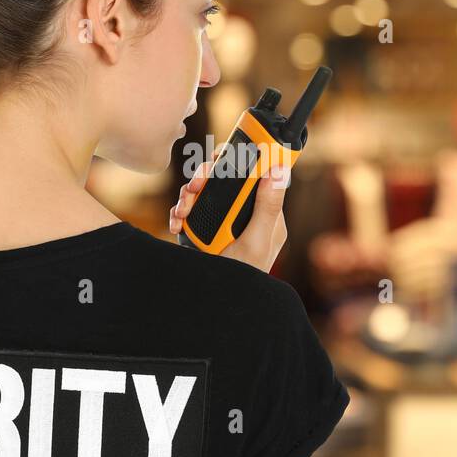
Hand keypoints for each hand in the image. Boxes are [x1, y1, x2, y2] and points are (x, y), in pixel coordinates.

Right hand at [170, 161, 290, 272]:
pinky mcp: (202, 230)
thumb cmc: (244, 278)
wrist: (216, 306)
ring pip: (203, 191)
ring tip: (183, 209)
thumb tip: (279, 170)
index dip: (243, 159)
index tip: (229, 150)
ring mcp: (221, 222)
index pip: (257, 175)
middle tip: (196, 183)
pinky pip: (189, 210)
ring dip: (189, 195)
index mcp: (264, 215)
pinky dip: (180, 212)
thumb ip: (266, 207)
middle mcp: (242, 215)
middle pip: (225, 178)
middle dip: (207, 176)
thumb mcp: (256, 242)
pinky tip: (177, 222)